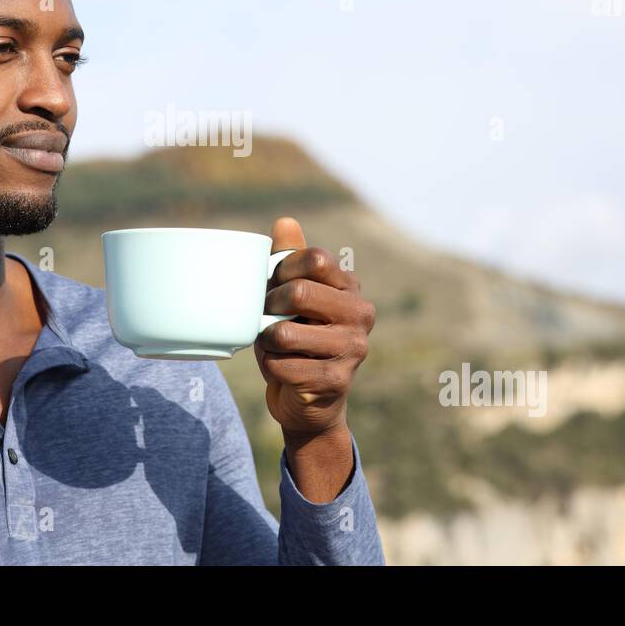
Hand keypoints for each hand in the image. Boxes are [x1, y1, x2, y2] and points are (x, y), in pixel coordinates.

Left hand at [254, 216, 374, 442]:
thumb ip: (290, 259)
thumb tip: (285, 222)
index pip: (315, 259)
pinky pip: (282, 364)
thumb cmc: (297, 340)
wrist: (309, 403)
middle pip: (299, 292)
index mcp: (350, 287)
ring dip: (266, 340)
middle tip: (264, 317)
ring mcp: (353, 348)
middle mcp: (360, 314)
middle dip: (268, 306)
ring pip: (285, 332)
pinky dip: (270, 366)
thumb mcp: (292, 297)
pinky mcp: (336, 379)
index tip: (272, 285)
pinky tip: (280, 369)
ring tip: (271, 345)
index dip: (282, 269)